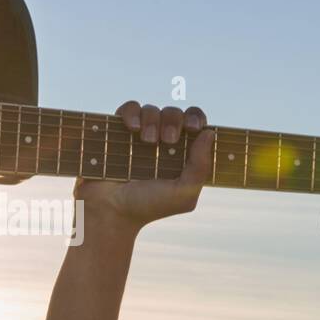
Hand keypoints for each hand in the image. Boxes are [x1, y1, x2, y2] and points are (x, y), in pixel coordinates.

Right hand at [75, 101, 214, 231]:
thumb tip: (209, 133)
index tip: (193, 128)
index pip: (194, 124)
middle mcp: (160, 141)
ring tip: (147, 141)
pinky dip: (132, 113)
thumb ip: (200, 167)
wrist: (111, 211)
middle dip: (174, 121)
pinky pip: (129, 108)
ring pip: (152, 110)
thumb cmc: (148, 206)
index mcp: (179, 153)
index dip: (196, 119)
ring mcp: (138, 135)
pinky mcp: (117, 130)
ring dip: (153, 121)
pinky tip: (132, 129)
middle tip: (168, 140)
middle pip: (174, 113)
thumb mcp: (183, 194)